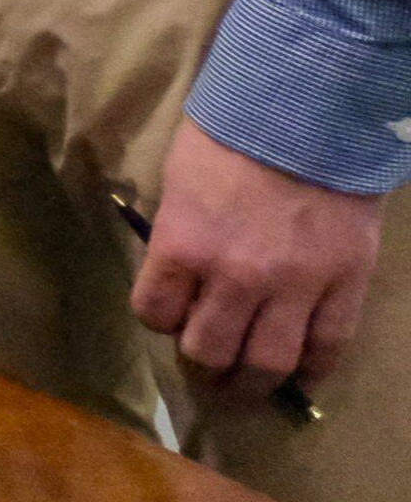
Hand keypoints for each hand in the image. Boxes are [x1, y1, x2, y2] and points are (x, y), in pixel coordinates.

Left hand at [131, 117, 382, 390]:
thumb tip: (180, 278)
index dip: (160, 319)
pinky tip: (301, 376)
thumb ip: (179, 237)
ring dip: (251, 383)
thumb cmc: (231, 139)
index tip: (170, 315)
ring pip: (267, 362)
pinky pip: (328, 348)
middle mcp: (236, 277)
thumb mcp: (179, 184)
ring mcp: (295, 286)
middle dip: (203, 364)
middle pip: (208, 350)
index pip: (154, 313)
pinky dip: (312, 371)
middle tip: (208, 366)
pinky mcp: (345, 285)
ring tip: (246, 386)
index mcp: (184, 246)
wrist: (310, 116)